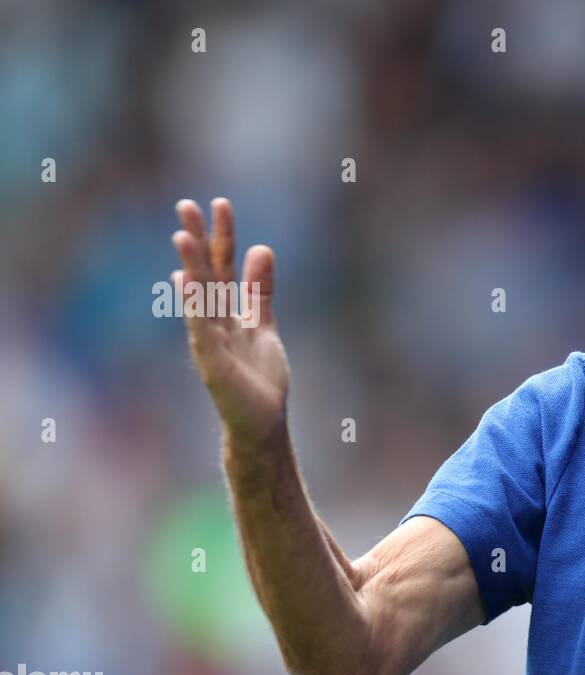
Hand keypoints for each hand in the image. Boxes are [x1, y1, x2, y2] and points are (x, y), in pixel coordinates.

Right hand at [171, 198, 289, 444]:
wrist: (261, 423)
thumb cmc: (259, 377)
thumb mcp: (263, 324)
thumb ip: (260, 291)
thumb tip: (262, 248)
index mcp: (228, 311)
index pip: (224, 266)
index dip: (222, 236)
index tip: (220, 203)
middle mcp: (215, 321)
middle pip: (206, 274)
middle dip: (198, 240)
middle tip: (186, 204)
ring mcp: (211, 340)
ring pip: (201, 298)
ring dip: (191, 267)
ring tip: (183, 235)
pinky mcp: (212, 362)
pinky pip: (201, 329)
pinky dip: (195, 307)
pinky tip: (186, 282)